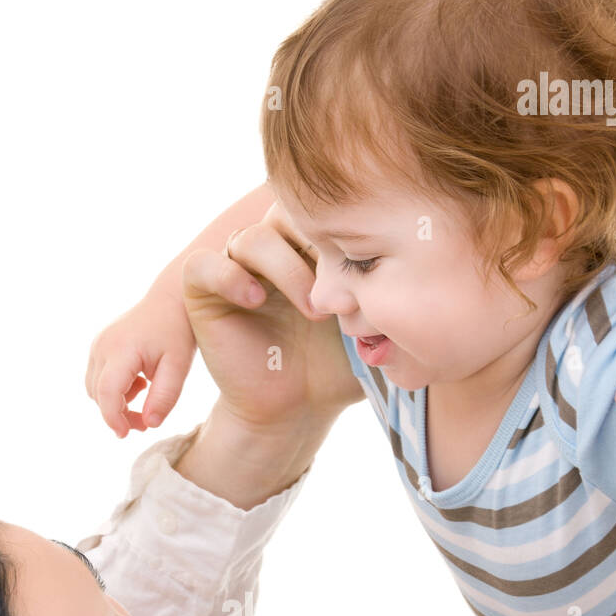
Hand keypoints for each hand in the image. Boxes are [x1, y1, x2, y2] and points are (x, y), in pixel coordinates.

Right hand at [85, 290, 196, 438]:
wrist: (172, 299)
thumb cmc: (178, 331)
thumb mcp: (179, 367)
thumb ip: (164, 397)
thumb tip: (149, 424)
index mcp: (121, 350)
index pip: (107, 393)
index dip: (113, 418)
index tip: (126, 434)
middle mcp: (102, 346)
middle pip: (98, 394)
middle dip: (117, 414)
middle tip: (145, 422)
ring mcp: (98, 344)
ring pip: (95, 388)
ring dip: (115, 402)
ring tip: (146, 396)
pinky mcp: (100, 345)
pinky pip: (98, 377)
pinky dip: (114, 389)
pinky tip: (139, 382)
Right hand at [181, 201, 362, 433]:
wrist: (299, 410)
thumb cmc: (337, 366)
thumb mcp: (372, 320)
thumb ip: (384, 284)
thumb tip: (412, 254)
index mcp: (309, 245)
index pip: (321, 206)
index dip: (344, 227)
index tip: (369, 264)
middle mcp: (271, 248)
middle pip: (285, 210)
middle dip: (316, 241)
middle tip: (343, 280)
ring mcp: (236, 268)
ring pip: (252, 237)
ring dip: (286, 269)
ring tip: (313, 311)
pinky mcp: (204, 292)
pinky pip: (205, 266)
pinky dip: (231, 277)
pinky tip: (257, 301)